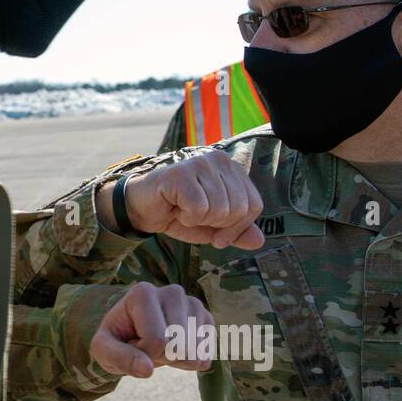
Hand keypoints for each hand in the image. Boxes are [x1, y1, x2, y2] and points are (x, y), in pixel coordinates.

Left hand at [89, 282, 213, 377]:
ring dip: (175, 360)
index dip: (144, 354)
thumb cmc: (117, 338)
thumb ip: (120, 358)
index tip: (133, 344)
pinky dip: (189, 362)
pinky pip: (205, 356)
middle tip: (147, 345)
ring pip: (194, 352)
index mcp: (143, 293)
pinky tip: (175, 348)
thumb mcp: (104, 349)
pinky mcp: (206, 318)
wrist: (133, 330)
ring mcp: (193, 303)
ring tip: (160, 345)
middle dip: (161, 357)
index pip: (157, 340)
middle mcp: (173, 292)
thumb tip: (147, 369)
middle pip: (179, 346)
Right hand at [124, 150, 263, 249]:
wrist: (143, 209)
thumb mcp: (213, 226)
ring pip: (219, 209)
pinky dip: (187, 218)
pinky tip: (175, 207)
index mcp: (230, 168)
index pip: (254, 204)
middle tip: (196, 218)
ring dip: (199, 220)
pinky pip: (199, 209)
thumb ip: (237, 231)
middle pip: (238, 208)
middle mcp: (218, 159)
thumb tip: (259, 241)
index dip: (238, 228)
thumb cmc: (179, 213)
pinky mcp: (180, 173)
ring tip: (184, 209)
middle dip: (217, 224)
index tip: (218, 236)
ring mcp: (199, 163)